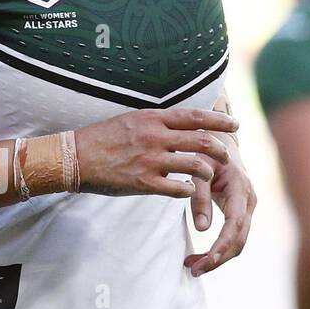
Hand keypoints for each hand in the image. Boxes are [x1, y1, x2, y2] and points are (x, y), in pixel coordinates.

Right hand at [74, 107, 238, 196]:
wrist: (74, 158)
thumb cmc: (101, 139)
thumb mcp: (130, 120)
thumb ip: (155, 122)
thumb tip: (177, 124)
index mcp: (152, 118)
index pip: (195, 117)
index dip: (219, 120)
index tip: (235, 125)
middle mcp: (154, 137)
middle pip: (202, 141)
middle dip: (220, 150)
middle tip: (227, 156)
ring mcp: (150, 160)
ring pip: (195, 166)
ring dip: (208, 172)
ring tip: (209, 176)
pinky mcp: (143, 182)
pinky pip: (178, 188)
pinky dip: (189, 190)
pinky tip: (189, 191)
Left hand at [183, 137, 256, 276]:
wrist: (220, 142)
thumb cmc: (206, 152)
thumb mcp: (199, 169)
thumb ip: (199, 196)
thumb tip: (201, 229)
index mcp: (240, 189)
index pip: (234, 225)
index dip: (222, 246)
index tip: (206, 262)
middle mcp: (249, 201)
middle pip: (239, 240)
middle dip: (217, 259)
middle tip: (193, 270)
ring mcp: (247, 208)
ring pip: (237, 242)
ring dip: (216, 257)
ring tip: (192, 266)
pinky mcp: (240, 213)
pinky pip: (233, 237)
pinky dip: (218, 250)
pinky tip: (200, 257)